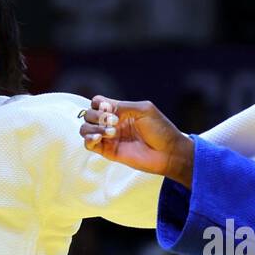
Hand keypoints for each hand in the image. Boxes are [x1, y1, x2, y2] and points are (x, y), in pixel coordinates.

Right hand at [80, 96, 195, 184]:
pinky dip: (89, 140)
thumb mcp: (143, 110)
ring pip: (85, 129)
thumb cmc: (161, 130)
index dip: (99, 104)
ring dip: (93, 128)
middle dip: (96, 116)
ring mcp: (109, 138)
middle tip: (114, 122)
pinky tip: (99, 139)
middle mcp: (112, 123)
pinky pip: (89, 145)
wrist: (169, 152)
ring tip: (111, 133)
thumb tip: (104, 110)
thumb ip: (122, 106)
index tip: (112, 110)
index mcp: (120, 111)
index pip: (97, 103)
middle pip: (88, 114)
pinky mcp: (109, 152)